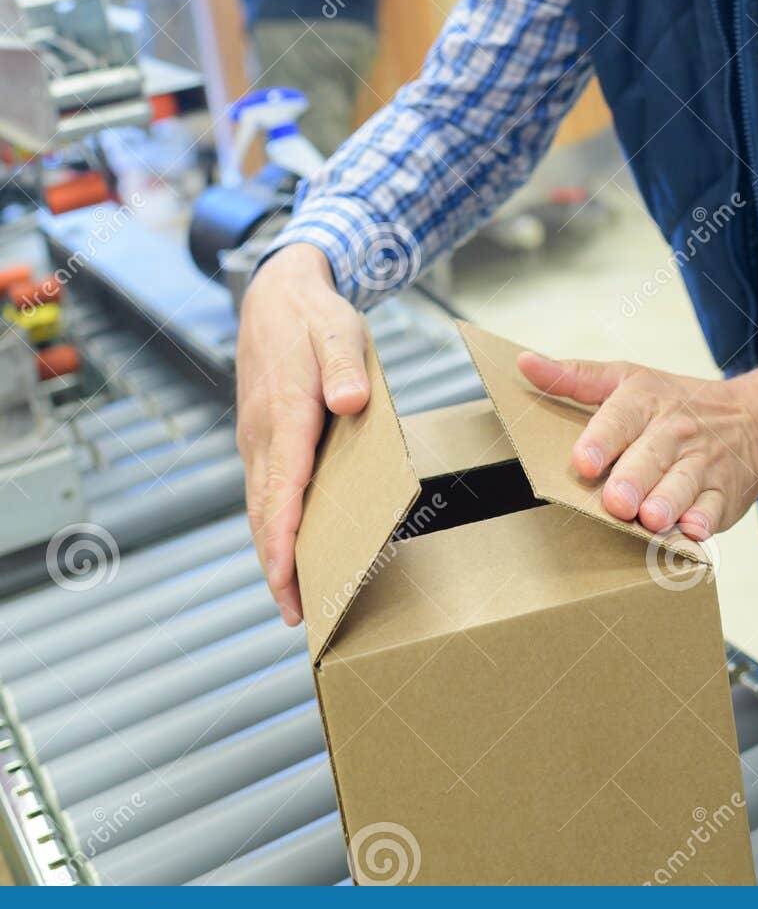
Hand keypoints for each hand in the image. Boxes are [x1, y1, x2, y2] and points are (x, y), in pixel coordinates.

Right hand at [236, 243, 368, 623]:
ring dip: (272, 554)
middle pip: (264, 510)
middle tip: (295, 613)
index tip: (287, 576)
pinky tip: (287, 551)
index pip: (283, 484)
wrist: (276, 294)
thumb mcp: (339, 328)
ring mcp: (256, 439)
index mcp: (285, 411)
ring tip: (291, 600)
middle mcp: (263, 433)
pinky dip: (272, 528)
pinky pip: (263, 492)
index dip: (284, 535)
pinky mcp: (260, 439)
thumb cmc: (315, 315)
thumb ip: (344, 366)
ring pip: (259, 506)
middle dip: (276, 565)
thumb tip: (349, 402)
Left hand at [516, 352, 757, 538]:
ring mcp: (702, 464)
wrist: (754, 421)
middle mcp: (675, 432)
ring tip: (652, 519)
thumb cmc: (675, 403)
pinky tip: (694, 530)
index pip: (621, 417)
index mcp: (647, 401)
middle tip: (617, 502)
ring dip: (668, 502)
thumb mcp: (628, 379)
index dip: (602, 439)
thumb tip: (524, 362)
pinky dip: (706, 520)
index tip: (583, 461)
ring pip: (684, 484)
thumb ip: (574, 377)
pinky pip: (715, 509)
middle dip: (634, 479)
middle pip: (652, 456)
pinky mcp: (724, 495)